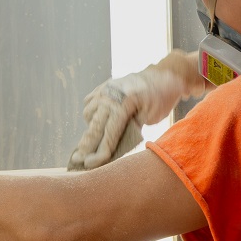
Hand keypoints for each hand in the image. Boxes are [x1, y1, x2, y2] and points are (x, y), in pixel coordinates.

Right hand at [69, 49, 204, 170]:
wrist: (163, 75)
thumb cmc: (161, 97)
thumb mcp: (151, 117)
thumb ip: (131, 129)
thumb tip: (113, 145)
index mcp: (123, 102)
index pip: (109, 133)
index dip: (100, 152)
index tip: (91, 164)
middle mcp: (109, 94)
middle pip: (94, 126)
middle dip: (85, 146)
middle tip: (76, 161)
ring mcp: (104, 89)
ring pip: (88, 114)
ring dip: (90, 128)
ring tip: (94, 140)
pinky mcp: (103, 87)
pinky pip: (90, 103)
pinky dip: (91, 114)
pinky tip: (97, 122)